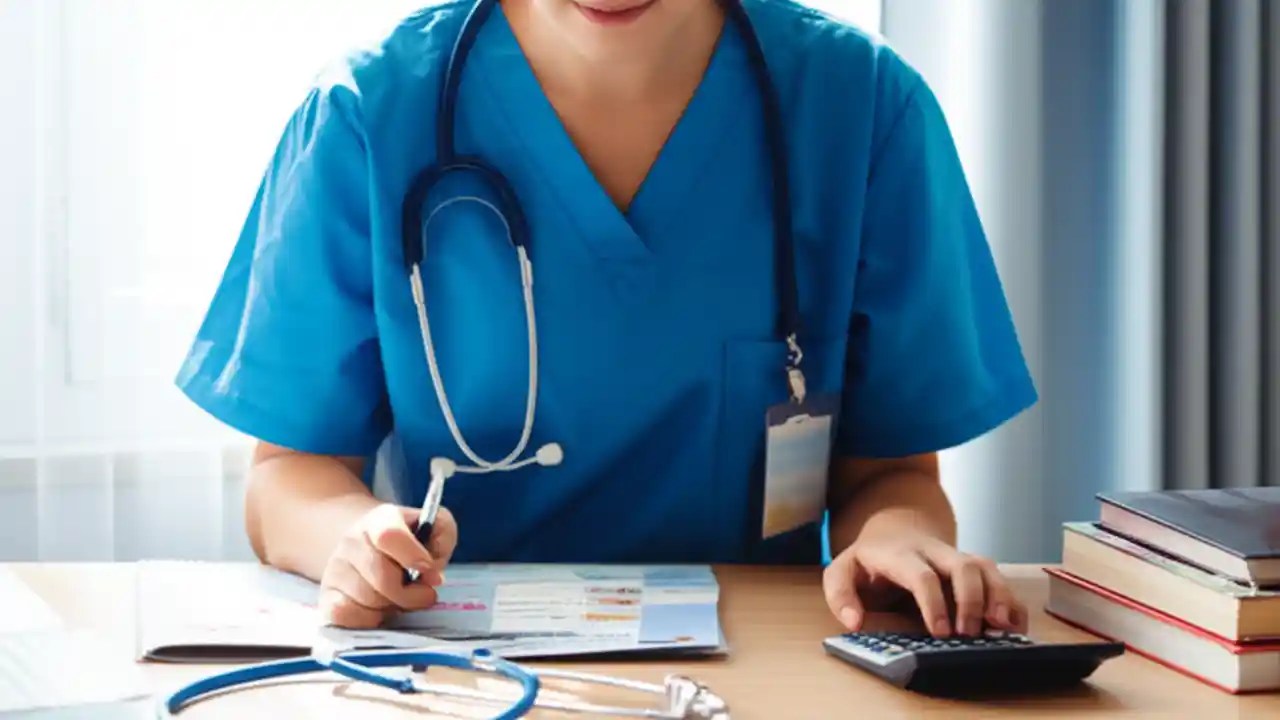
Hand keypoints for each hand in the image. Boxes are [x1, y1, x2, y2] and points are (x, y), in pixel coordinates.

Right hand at [318, 503, 457, 627]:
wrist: (369, 546)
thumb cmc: (410, 542)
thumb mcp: (434, 528)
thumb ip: (443, 536)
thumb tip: (432, 568)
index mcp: (381, 520)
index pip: (389, 536)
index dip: (414, 558)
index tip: (433, 576)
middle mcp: (351, 540)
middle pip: (382, 578)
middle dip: (410, 595)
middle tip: (422, 594)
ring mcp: (335, 568)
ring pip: (368, 601)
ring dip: (391, 607)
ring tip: (397, 597)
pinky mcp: (326, 595)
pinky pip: (347, 616)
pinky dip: (369, 620)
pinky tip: (378, 610)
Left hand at [823, 531, 1026, 637]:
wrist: (894, 529)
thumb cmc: (869, 561)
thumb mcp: (842, 571)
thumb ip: (840, 594)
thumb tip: (853, 621)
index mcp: (900, 554)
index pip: (922, 575)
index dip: (933, 603)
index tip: (940, 633)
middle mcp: (934, 552)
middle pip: (963, 566)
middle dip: (972, 600)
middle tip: (969, 634)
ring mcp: (956, 556)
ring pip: (986, 567)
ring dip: (998, 596)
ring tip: (1003, 629)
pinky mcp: (973, 566)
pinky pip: (997, 577)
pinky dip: (1009, 600)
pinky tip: (1014, 624)